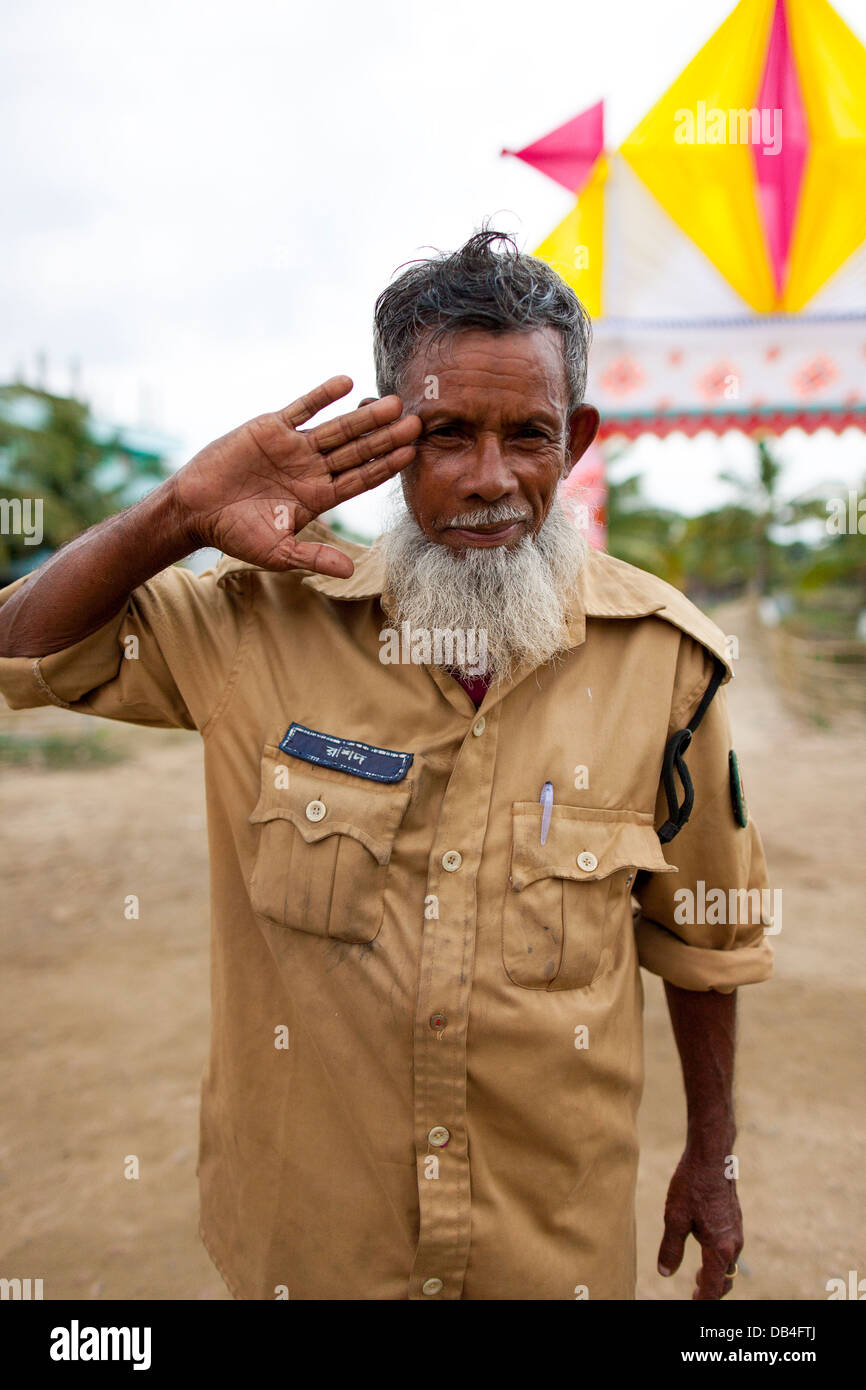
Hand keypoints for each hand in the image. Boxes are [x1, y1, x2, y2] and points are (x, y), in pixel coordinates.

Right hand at [175, 375, 420, 576]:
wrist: (195, 508)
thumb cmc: (235, 534)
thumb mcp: (277, 552)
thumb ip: (314, 557)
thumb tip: (350, 572)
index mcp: (318, 497)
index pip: (360, 479)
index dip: (385, 466)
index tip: (411, 453)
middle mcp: (312, 469)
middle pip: (357, 450)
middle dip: (385, 437)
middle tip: (416, 422)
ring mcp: (294, 447)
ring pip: (337, 428)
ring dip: (364, 415)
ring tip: (392, 402)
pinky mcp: (271, 428)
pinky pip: (302, 408)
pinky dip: (322, 395)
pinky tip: (347, 383)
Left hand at [657, 1146, 742, 1298]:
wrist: (712, 1157)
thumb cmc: (691, 1185)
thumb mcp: (674, 1218)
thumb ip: (671, 1249)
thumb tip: (665, 1272)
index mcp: (720, 1248)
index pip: (712, 1286)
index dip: (701, 1300)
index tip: (692, 1304)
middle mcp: (733, 1244)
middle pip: (725, 1281)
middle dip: (711, 1292)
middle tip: (694, 1296)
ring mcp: (737, 1232)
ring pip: (728, 1265)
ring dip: (716, 1276)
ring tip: (697, 1280)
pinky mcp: (735, 1221)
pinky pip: (730, 1250)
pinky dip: (720, 1260)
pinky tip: (707, 1252)